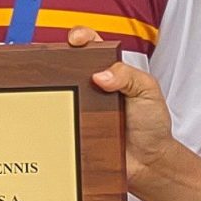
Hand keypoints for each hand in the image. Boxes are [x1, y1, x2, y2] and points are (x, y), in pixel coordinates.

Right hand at [66, 25, 176, 186]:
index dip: (81, 37)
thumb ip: (129, 76)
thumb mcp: (148, 92)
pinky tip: (49, 116)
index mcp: (111, 72)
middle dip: (56, 57)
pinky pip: (59, 120)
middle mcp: (92, 88)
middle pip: (67, 65)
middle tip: (54, 59)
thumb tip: (101, 75)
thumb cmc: (152, 125)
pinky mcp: (75, 129)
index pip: (91, 46)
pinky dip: (52, 118)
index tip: (76, 40)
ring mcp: (81, 108)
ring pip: (58, 92)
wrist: (148, 162)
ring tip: (50, 88)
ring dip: (51, 89)